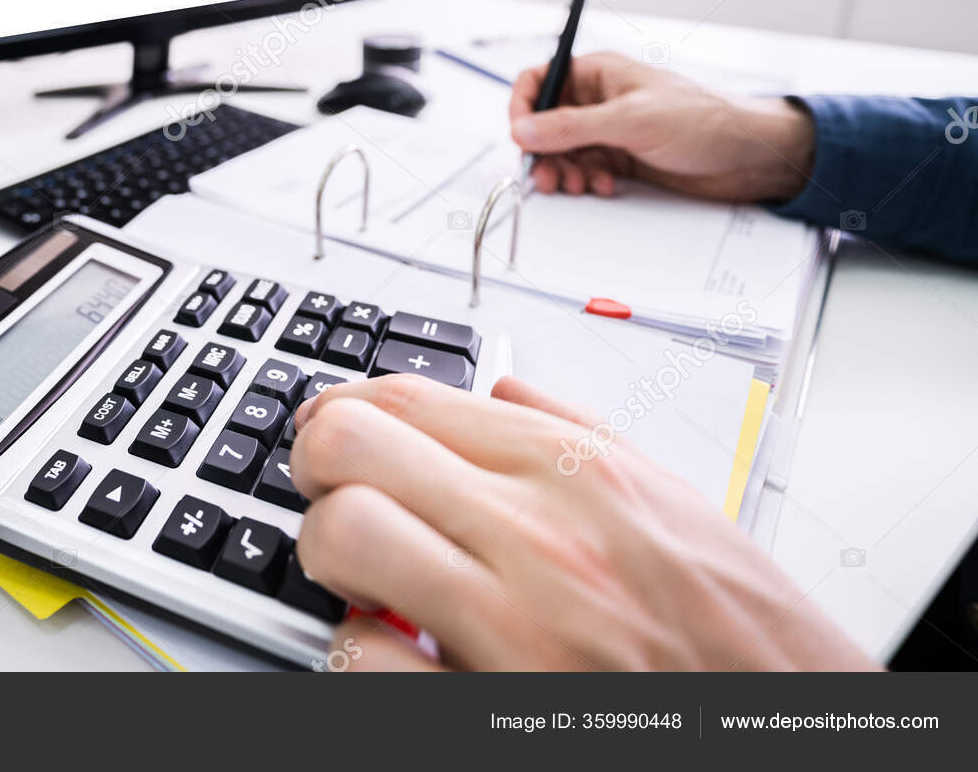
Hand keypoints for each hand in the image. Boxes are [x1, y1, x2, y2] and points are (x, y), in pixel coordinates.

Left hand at [289, 374, 878, 670]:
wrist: (795, 726)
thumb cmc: (739, 630)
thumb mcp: (670, 501)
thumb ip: (579, 430)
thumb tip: (502, 386)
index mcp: (575, 470)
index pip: (406, 395)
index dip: (341, 408)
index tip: (330, 431)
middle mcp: (540, 531)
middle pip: (351, 442)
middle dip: (317, 465)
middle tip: (331, 496)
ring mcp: (515, 619)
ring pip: (344, 532)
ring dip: (329, 554)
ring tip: (359, 576)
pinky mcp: (490, 703)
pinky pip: (365, 656)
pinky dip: (358, 654)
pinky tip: (393, 652)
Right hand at [508, 51, 814, 201]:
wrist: (749, 156)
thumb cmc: (705, 119)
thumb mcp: (632, 120)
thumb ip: (572, 126)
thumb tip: (524, 131)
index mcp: (599, 73)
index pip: (540, 80)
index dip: (523, 107)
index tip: (520, 136)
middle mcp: (600, 100)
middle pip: (546, 124)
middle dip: (543, 152)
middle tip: (547, 177)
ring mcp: (611, 130)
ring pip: (564, 152)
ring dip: (564, 171)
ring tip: (578, 185)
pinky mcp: (622, 157)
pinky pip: (586, 170)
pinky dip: (587, 181)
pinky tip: (604, 185)